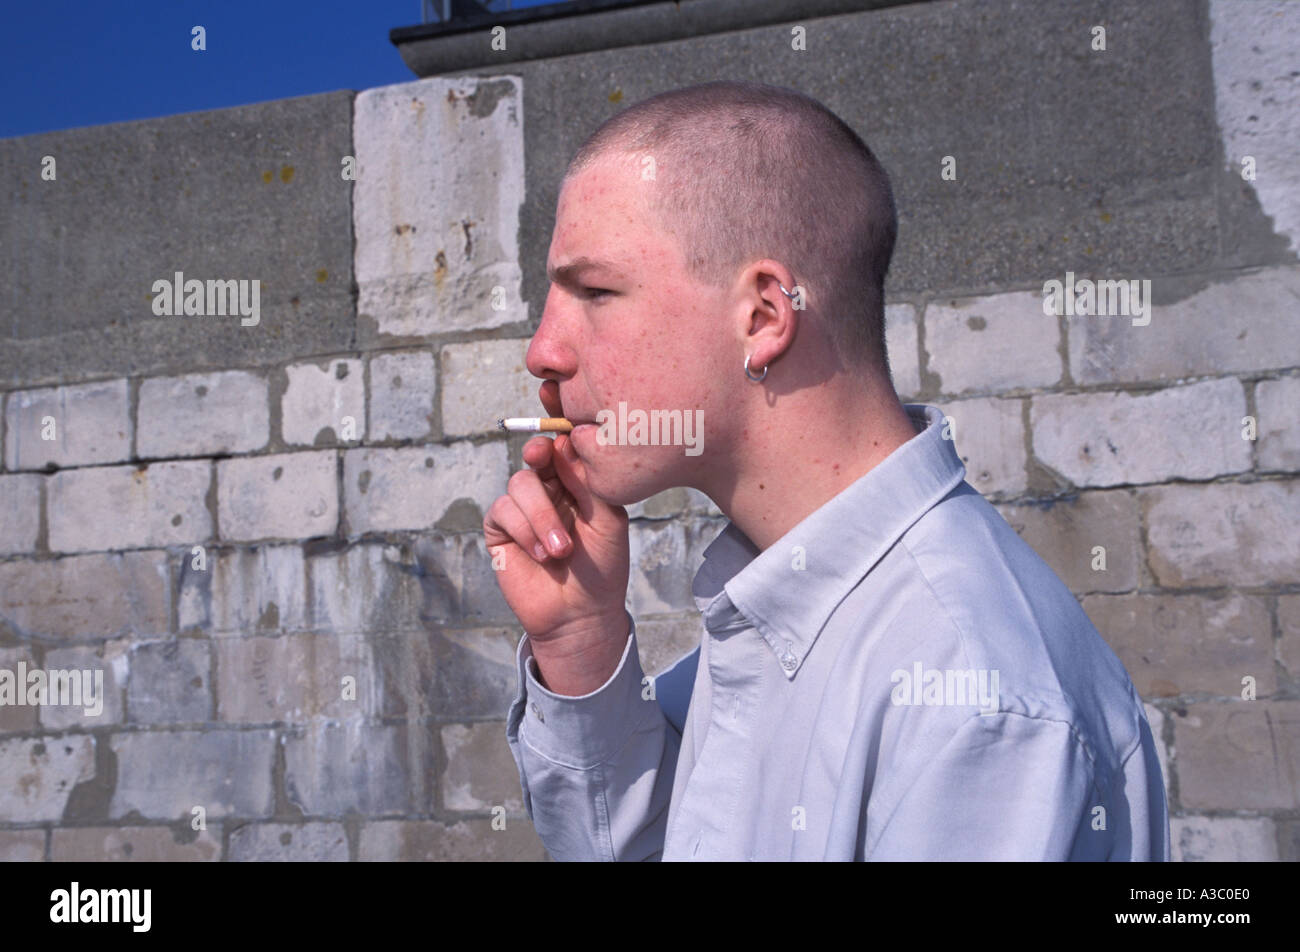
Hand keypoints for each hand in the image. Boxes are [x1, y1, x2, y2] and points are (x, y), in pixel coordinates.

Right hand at [483, 380, 630, 646]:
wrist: (583, 612)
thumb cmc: (602, 565)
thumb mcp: (607, 518)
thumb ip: (587, 480)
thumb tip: (564, 441)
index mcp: (577, 478)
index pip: (565, 441)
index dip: (556, 417)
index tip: (552, 392)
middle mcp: (548, 486)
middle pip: (536, 452)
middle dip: (540, 452)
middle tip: (545, 457)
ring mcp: (523, 507)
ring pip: (520, 483)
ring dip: (541, 517)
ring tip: (562, 550)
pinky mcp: (501, 529)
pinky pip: (504, 511)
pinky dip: (526, 531)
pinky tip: (545, 554)